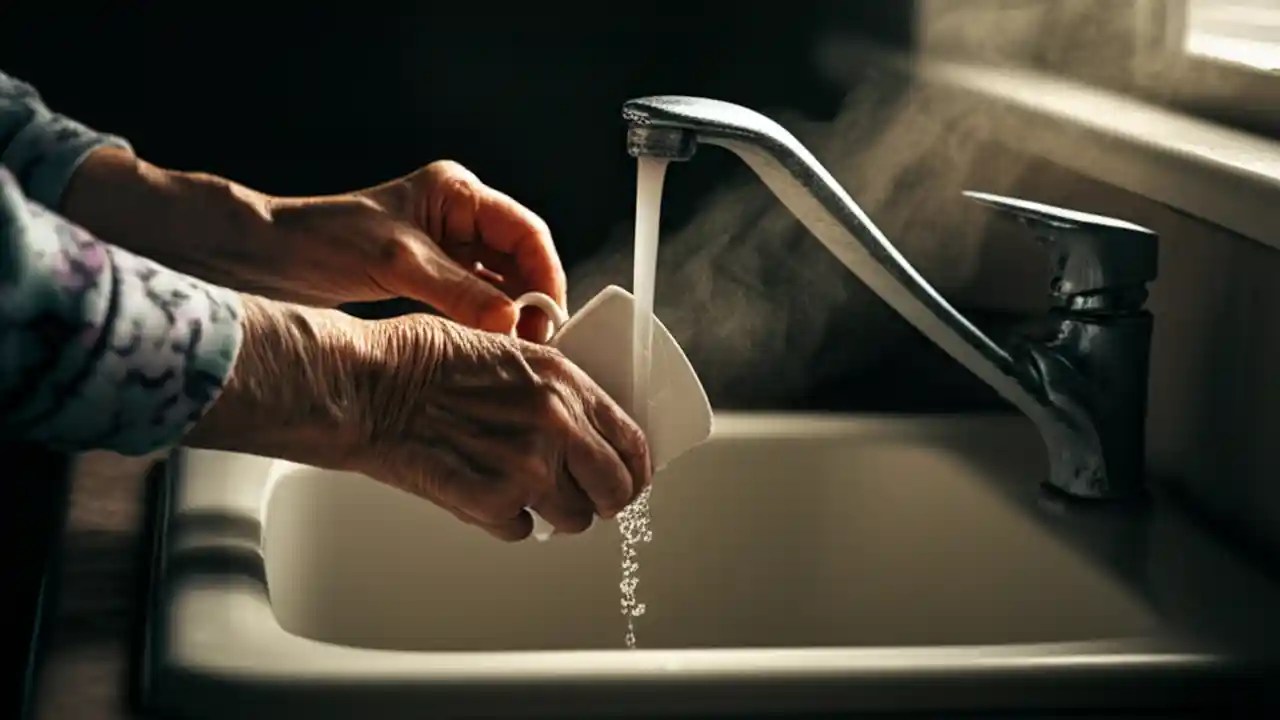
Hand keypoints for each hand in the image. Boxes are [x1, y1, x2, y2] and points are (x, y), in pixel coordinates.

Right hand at [185, 295, 649, 540]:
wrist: (364, 386)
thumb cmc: (418, 359)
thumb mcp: (505, 349)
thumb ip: (550, 389)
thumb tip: (578, 422)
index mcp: (563, 383)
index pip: (632, 442)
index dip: (635, 468)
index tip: (629, 478)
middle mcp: (556, 426)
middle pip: (615, 491)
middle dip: (604, 499)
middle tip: (585, 498)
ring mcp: (526, 470)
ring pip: (573, 519)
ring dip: (553, 511)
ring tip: (520, 488)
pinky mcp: (491, 505)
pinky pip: (521, 531)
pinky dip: (505, 519)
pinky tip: (480, 490)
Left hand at [270, 160, 566, 340]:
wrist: (266, 258)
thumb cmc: (321, 238)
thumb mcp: (398, 263)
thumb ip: (458, 291)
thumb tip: (510, 320)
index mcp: (456, 193)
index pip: (525, 231)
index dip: (545, 272)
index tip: (549, 312)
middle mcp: (457, 218)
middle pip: (518, 259)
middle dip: (531, 298)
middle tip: (536, 339)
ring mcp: (445, 249)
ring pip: (499, 283)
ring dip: (510, 314)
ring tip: (518, 348)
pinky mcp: (429, 278)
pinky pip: (473, 301)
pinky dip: (485, 323)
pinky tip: (490, 345)